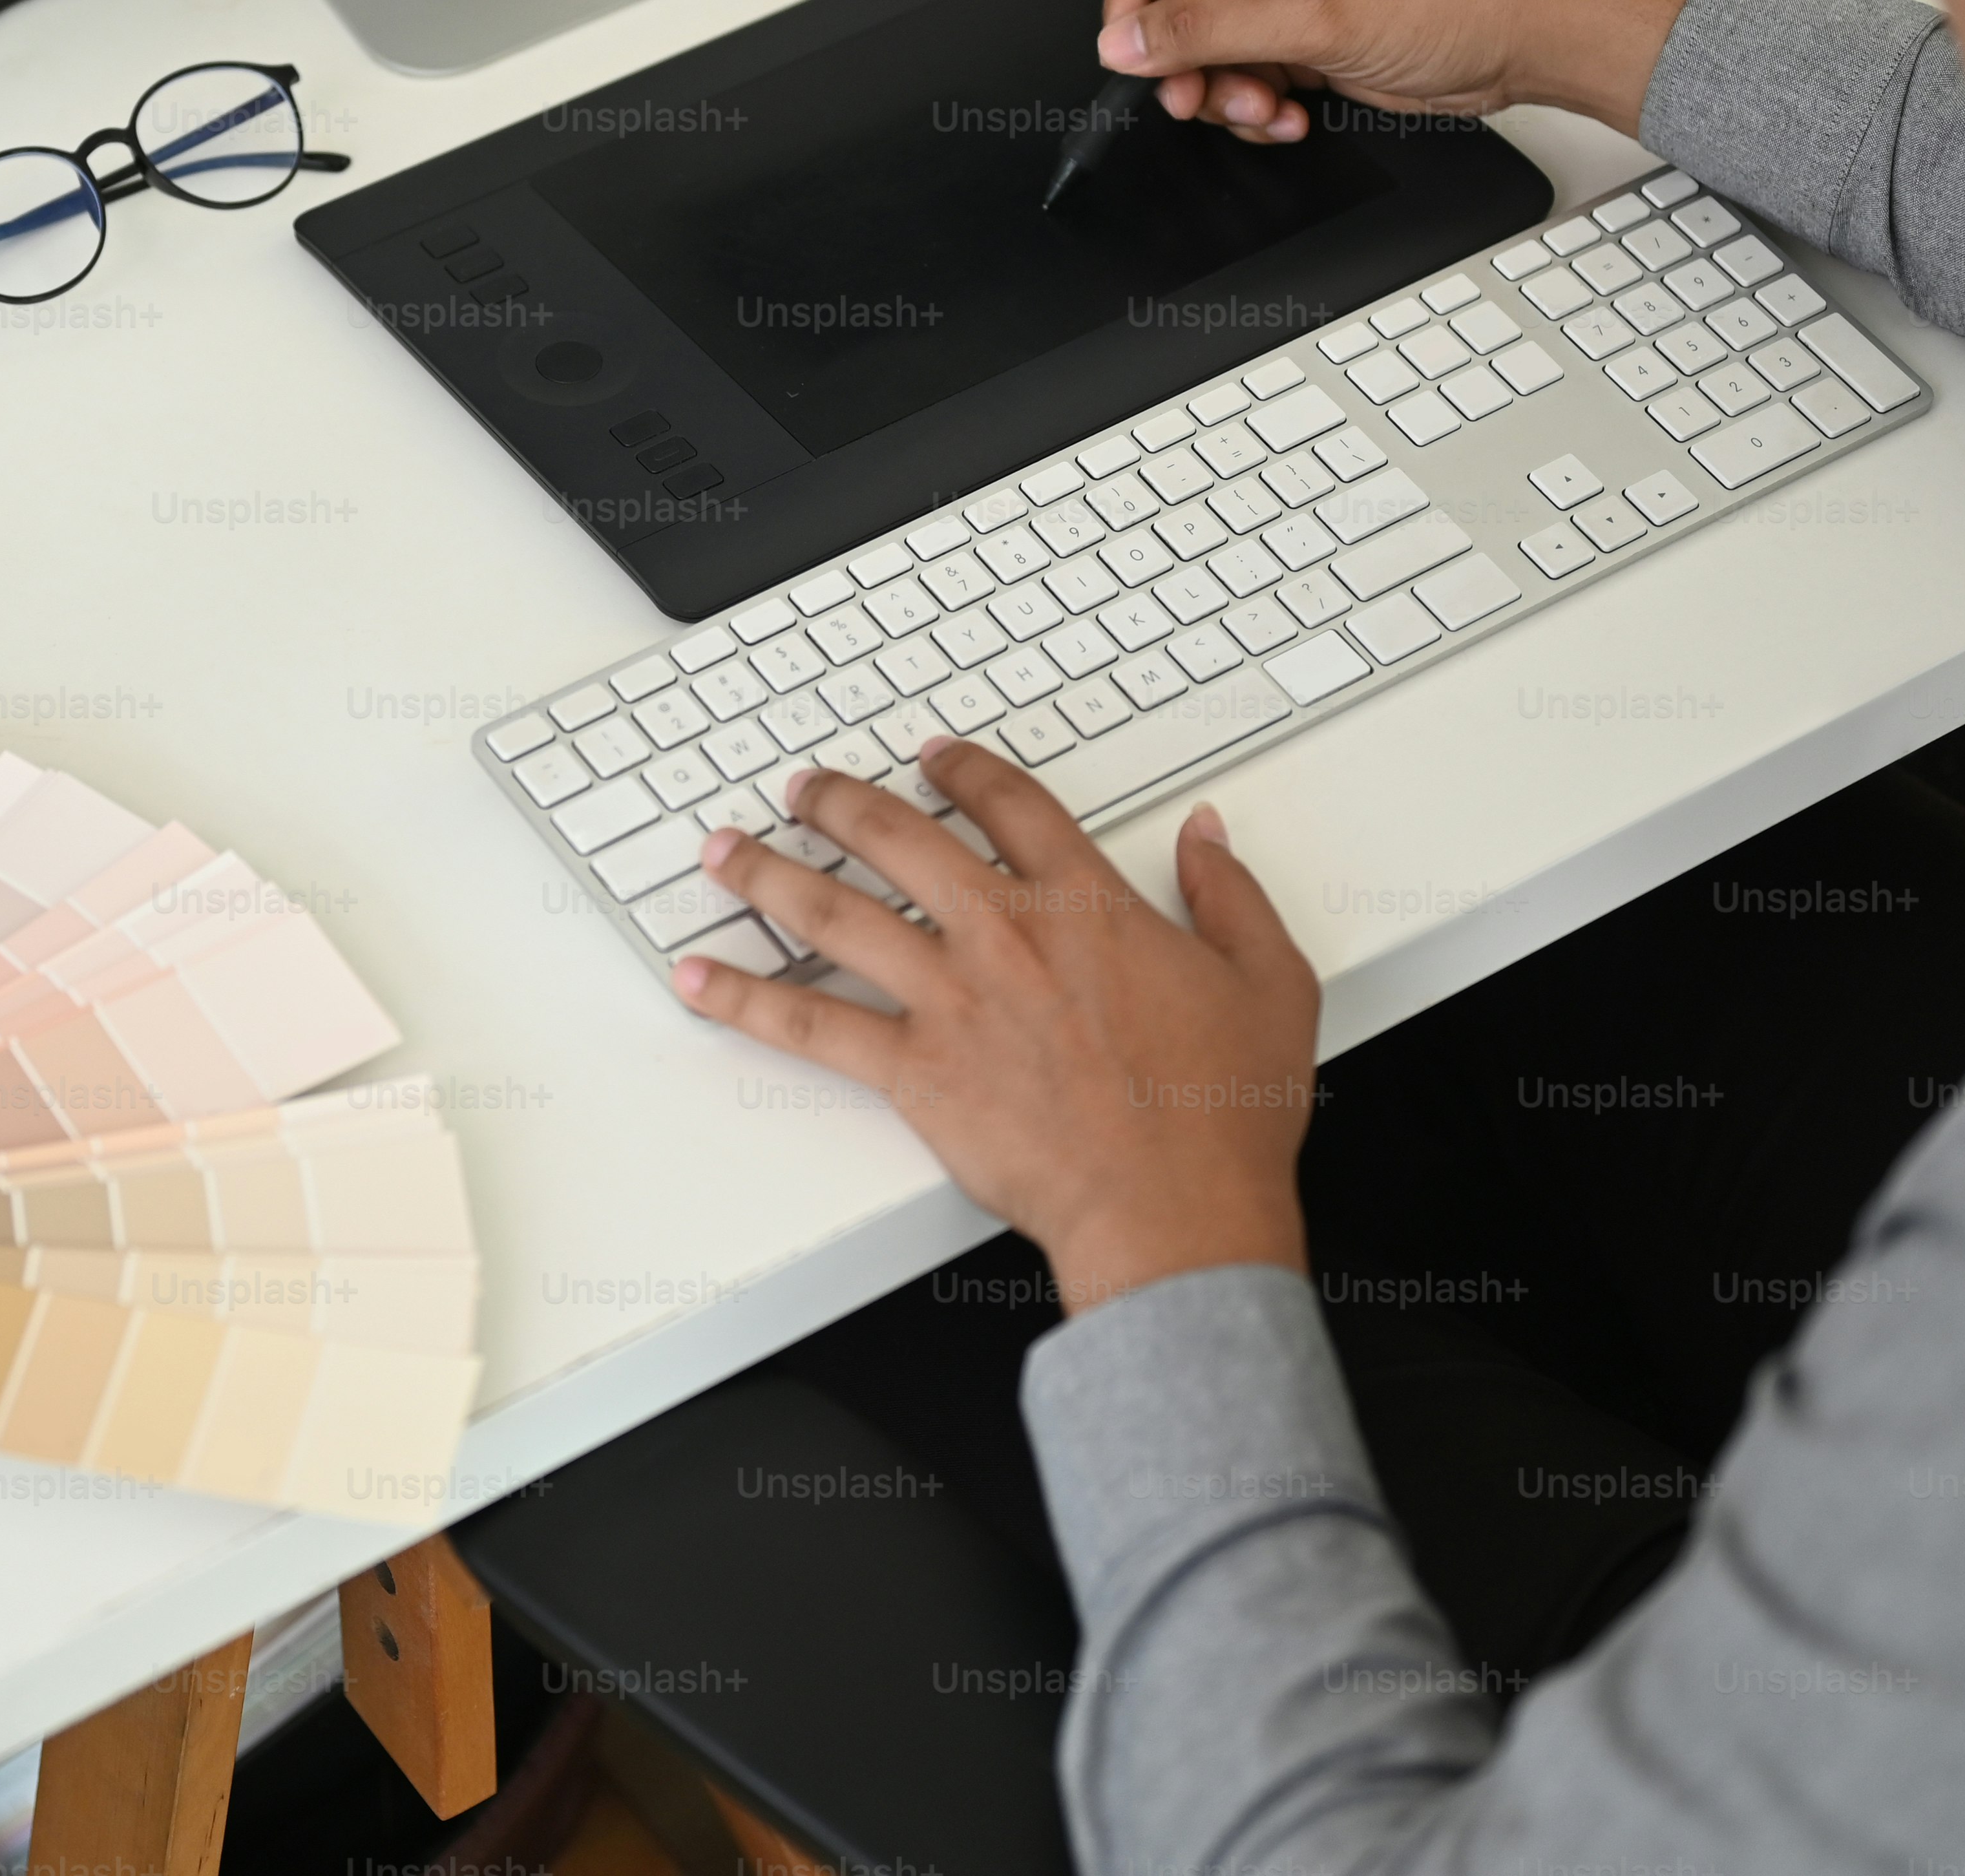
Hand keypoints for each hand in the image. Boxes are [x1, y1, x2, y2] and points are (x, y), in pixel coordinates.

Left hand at [677, 741, 1320, 1311]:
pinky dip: (741, 998)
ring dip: (767, 873)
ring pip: (834, 912)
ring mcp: (951, 999)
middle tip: (806, 789)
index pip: (1012, 805)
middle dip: (840, 802)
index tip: (935, 755)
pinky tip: (695, 979)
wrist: (1175, 1209)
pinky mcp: (914, 1070)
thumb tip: (1206, 833)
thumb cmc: (1222, 1114)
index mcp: (1087, 906)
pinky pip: (807, 1022)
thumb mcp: (1269, 981)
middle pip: (900, 837)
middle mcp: (1005, 935)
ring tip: (723, 851)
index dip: (967, 769)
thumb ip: (1230, 894)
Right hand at [1097, 0, 1706, 143]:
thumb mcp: (1311, 11)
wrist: (1518, 41)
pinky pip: (1244, 74)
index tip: (1126, 48)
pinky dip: (1255, 105)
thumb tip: (1126, 41)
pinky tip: (1289, 115)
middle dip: (1185, 59)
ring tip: (1265, 108)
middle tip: (1193, 97)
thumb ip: (1207, 27)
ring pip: (1207, 47)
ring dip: (1225, 91)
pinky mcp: (1303, 34)